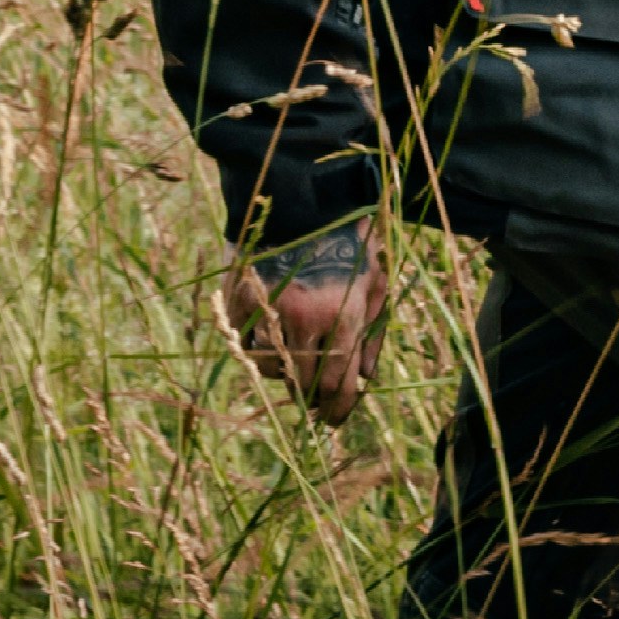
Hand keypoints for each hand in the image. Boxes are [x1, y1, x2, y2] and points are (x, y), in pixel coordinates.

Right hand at [221, 220, 387, 425]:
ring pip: (270, 367)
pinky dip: (258, 347)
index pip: (337, 385)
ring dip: (284, 372)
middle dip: (310, 398)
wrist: (305, 197)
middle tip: (314, 401)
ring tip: (296, 362)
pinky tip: (271, 339)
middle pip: (301, 384)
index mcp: (341, 318)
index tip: (334, 421)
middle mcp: (302, 321)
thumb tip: (365, 379)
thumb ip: (373, 334)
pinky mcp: (240, 301)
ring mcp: (267, 311)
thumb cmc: (351, 237)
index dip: (337, 410)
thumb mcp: (378, 281)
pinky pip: (245, 342)